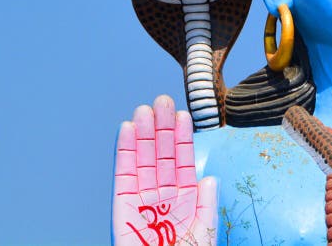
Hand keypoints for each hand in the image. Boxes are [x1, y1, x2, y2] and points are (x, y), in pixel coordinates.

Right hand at [112, 95, 217, 245]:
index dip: (183, 139)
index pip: (184, 164)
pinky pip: (123, 179)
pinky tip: (127, 131)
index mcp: (186, 203)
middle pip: (161, 157)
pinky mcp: (121, 212)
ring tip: (144, 109)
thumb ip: (206, 209)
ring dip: (143, 135)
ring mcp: (141, 204)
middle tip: (162, 100)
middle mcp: (163, 199)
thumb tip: (210, 178)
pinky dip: (124, 154)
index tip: (182, 114)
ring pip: (142, 162)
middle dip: (161, 129)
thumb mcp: (202, 237)